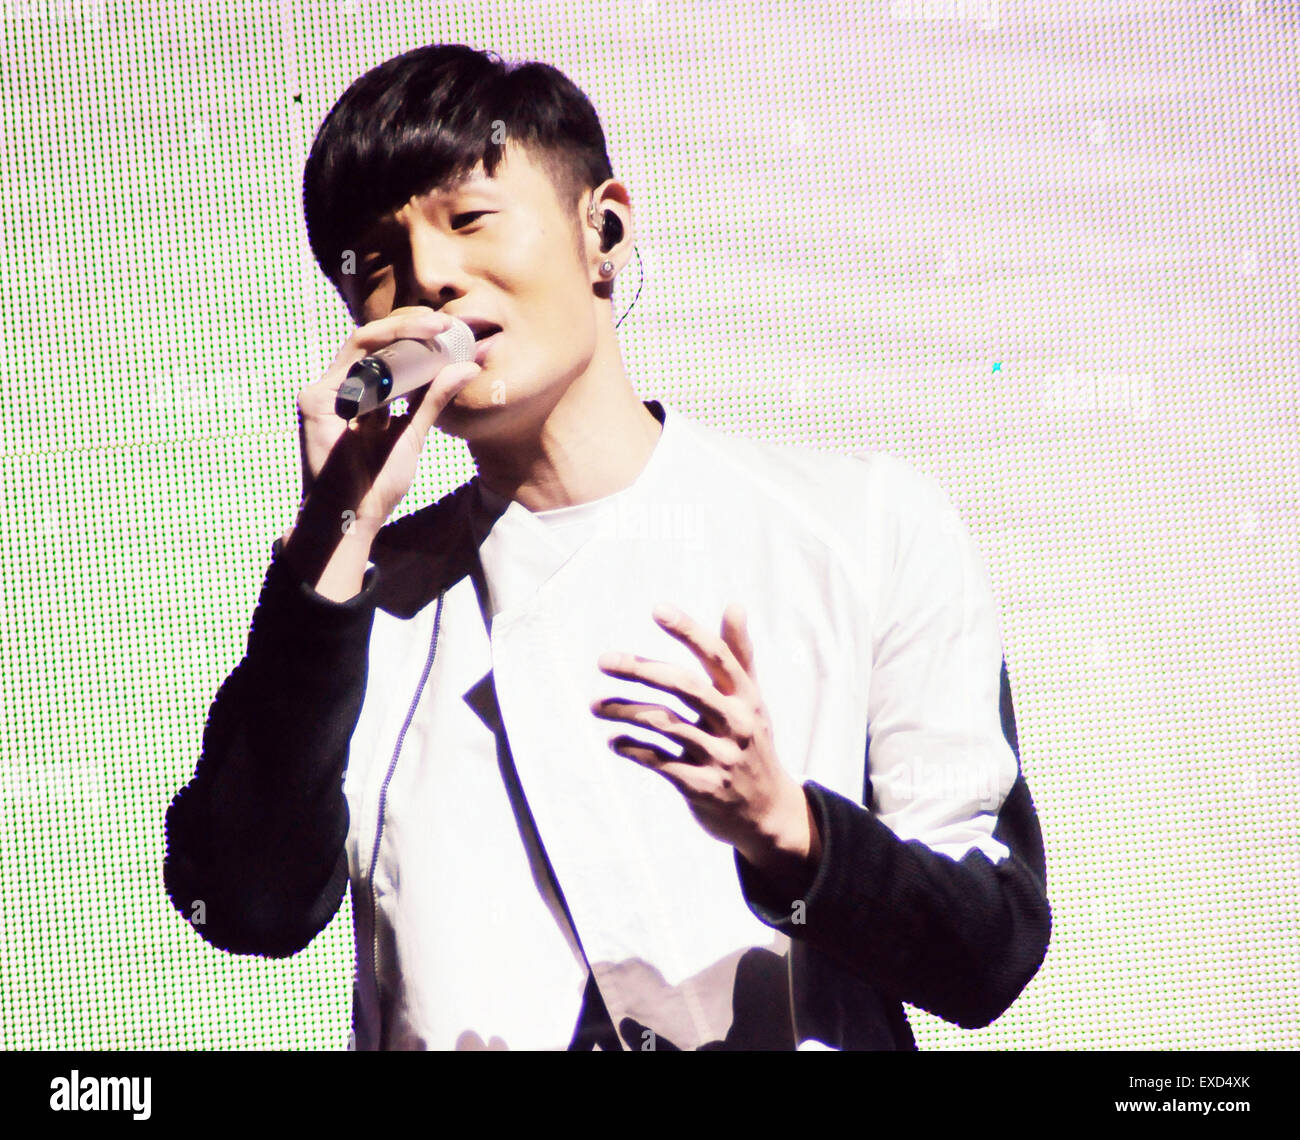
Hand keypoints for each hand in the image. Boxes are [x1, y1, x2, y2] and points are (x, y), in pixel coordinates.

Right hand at [294, 306, 482, 534]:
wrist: (353, 518)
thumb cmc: (378, 484)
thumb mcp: (413, 434)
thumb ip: (434, 400)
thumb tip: (467, 368)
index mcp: (361, 395)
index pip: (387, 352)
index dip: (417, 336)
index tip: (453, 333)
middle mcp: (341, 388)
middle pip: (375, 340)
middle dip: (411, 325)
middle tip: (447, 322)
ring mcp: (325, 391)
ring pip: (363, 341)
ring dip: (401, 331)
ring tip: (437, 328)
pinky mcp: (316, 400)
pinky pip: (353, 364)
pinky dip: (385, 355)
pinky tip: (414, 354)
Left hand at [590, 602, 821, 883]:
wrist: (768, 813)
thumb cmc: (751, 743)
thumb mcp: (751, 700)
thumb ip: (738, 654)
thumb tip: (734, 605)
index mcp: (746, 697)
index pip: (717, 656)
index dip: (689, 631)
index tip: (657, 609)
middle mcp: (735, 723)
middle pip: (685, 686)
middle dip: (641, 669)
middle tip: (604, 660)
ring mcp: (719, 756)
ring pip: (664, 724)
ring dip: (624, 711)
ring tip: (595, 706)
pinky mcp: (702, 787)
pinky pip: (660, 761)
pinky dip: (633, 748)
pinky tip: (614, 741)